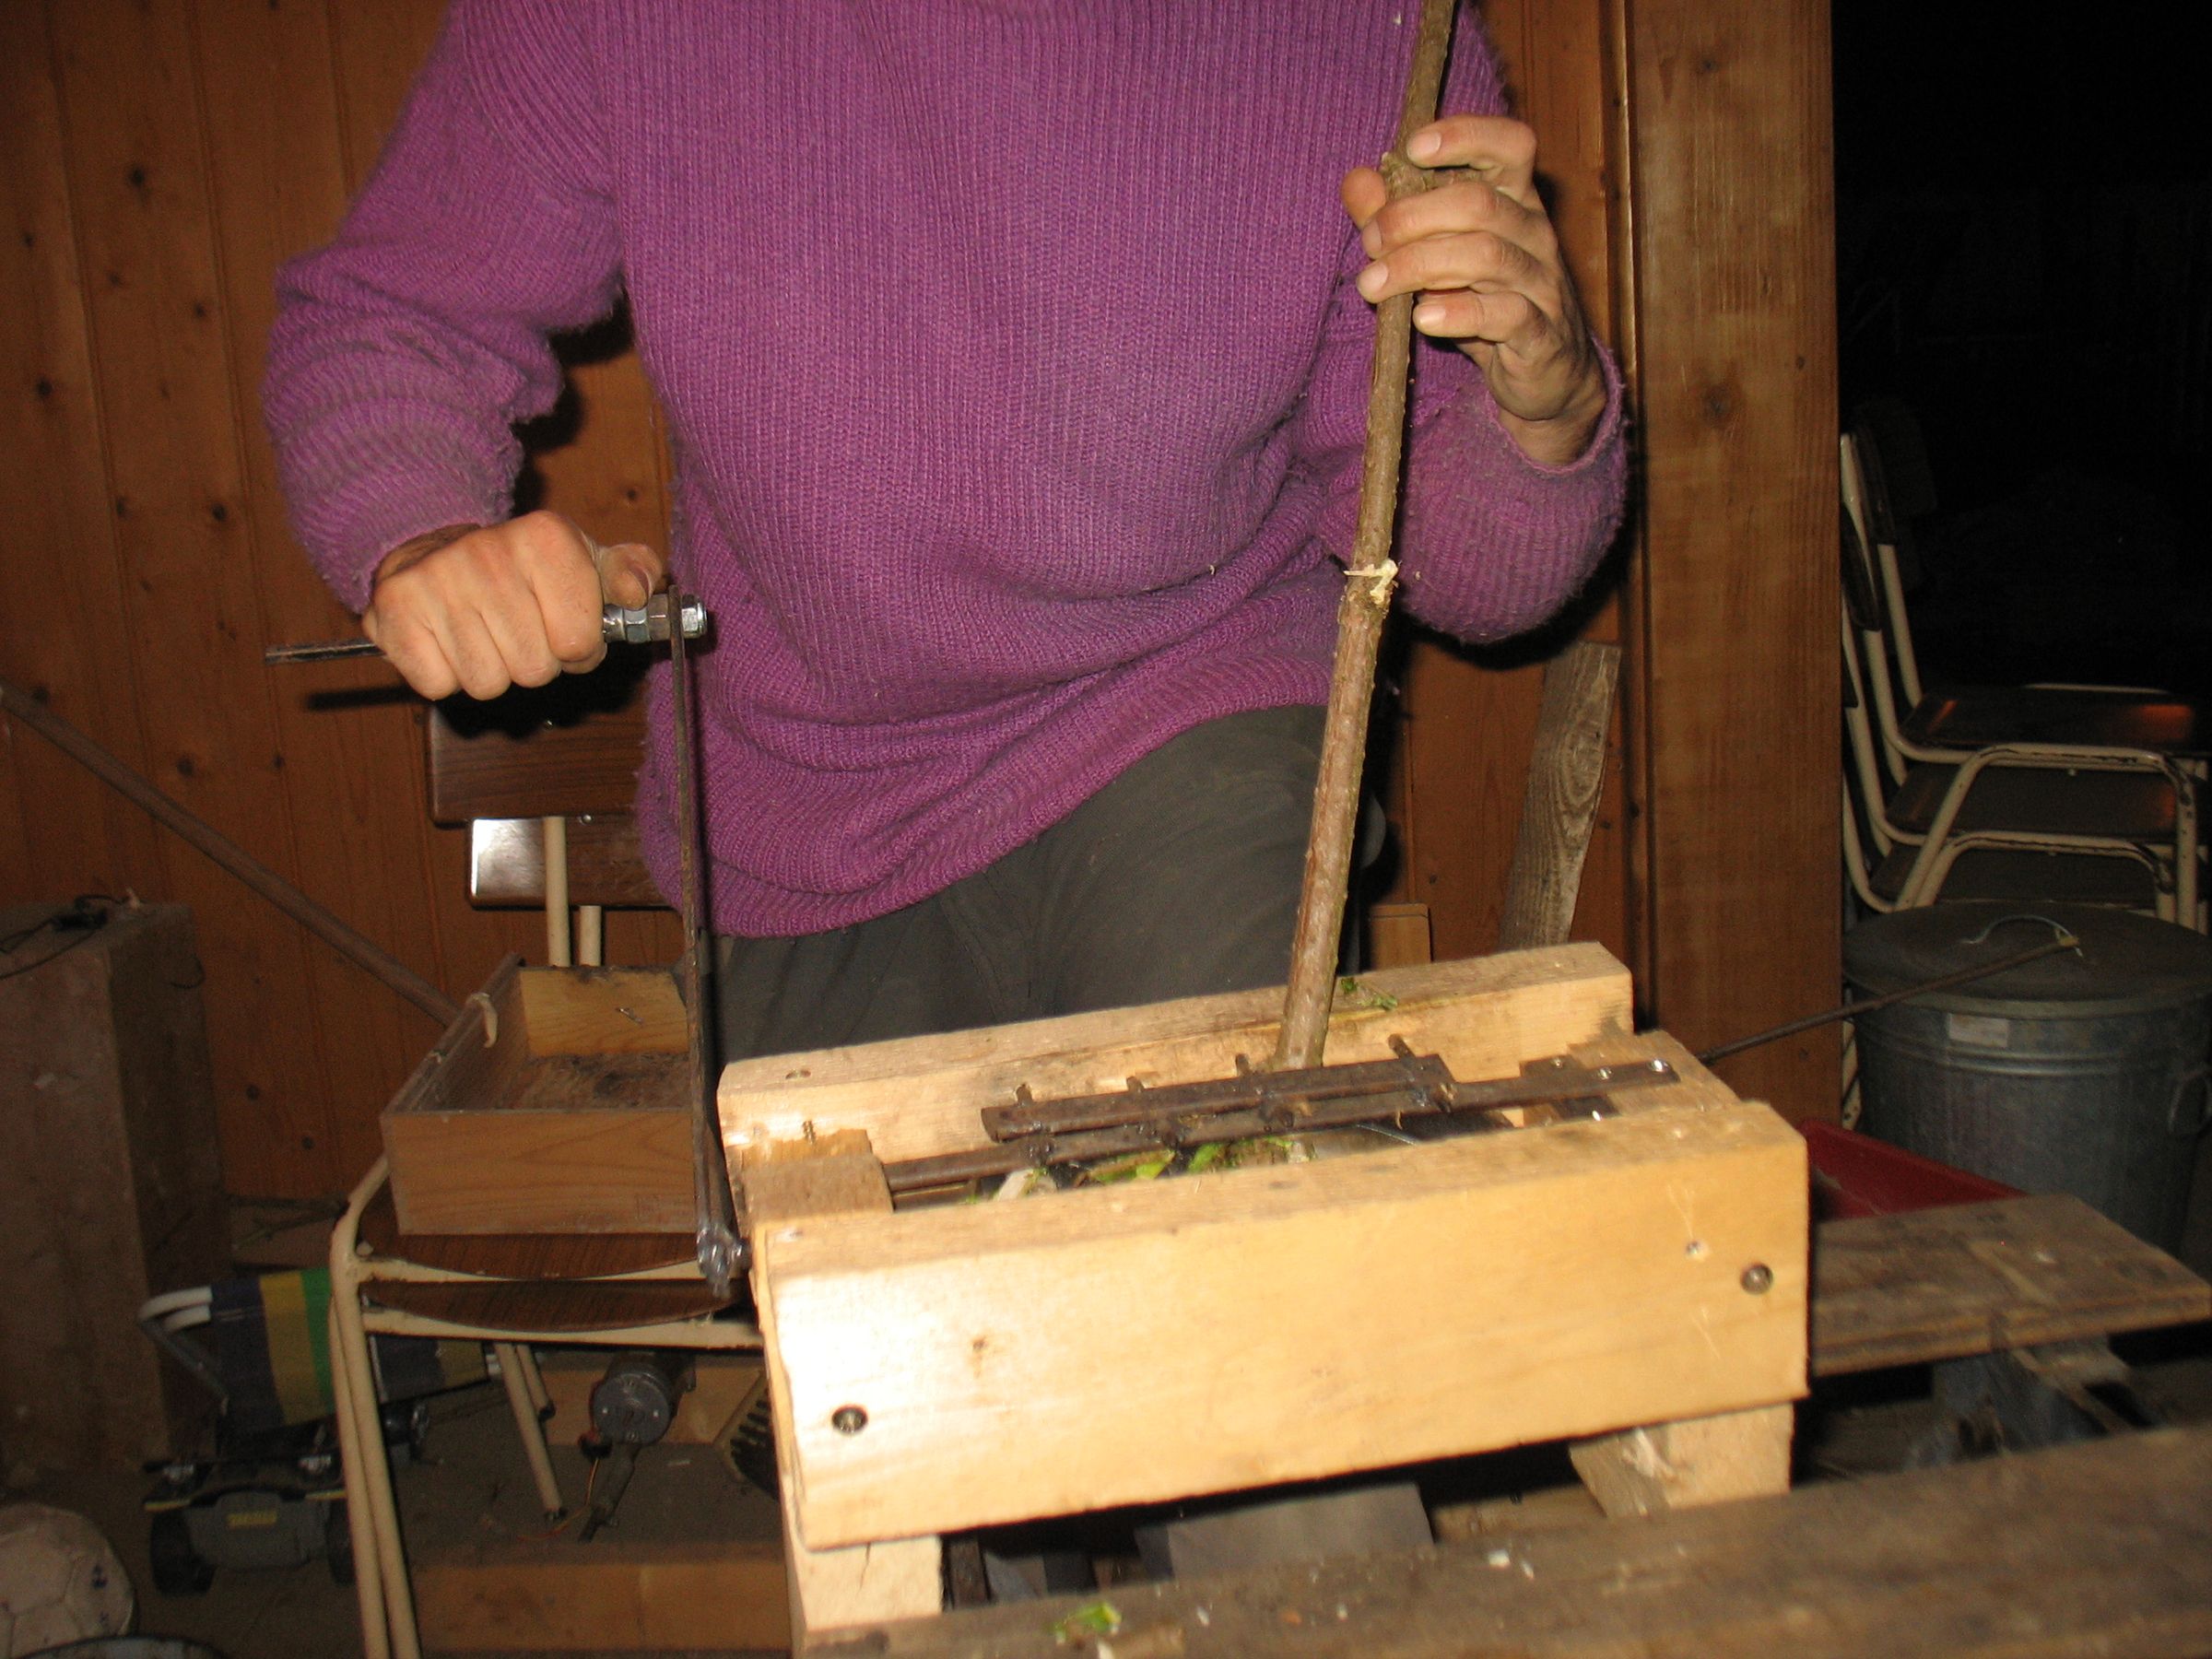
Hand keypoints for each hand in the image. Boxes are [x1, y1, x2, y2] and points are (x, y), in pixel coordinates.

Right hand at [362, 511, 666, 699]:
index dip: (577, 648)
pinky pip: (439, 685)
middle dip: (533, 661)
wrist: (432, 549)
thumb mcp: (584, 561)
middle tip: (517, 630)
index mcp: (546, 538)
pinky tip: (446, 640)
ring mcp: (435, 580)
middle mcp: (487, 552)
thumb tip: (638, 591)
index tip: (561, 626)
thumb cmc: (523, 569)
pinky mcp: (394, 610)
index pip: (580, 643)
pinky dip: (444, 675)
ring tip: (482, 633)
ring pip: (487, 683)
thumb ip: (629, 573)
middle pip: (535, 670)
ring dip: (490, 670)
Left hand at [1341, 116, 1605, 465]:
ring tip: (1375, 285)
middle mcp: (1534, 233)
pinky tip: (1423, 318)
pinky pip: (1505, 315)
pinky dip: (1459, 313)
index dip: (1466, 134)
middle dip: (1413, 217)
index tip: (1413, 148)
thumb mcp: (1437, 254)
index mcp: (1514, 200)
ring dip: (1420, 265)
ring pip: (1486, 256)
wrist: (1546, 371)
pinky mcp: (1540, 334)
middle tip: (1370, 242)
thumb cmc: (1483, 300)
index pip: (1510, 145)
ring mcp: (1541, 283)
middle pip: (1478, 203)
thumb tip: (1356, 180)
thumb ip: (1396, 217)